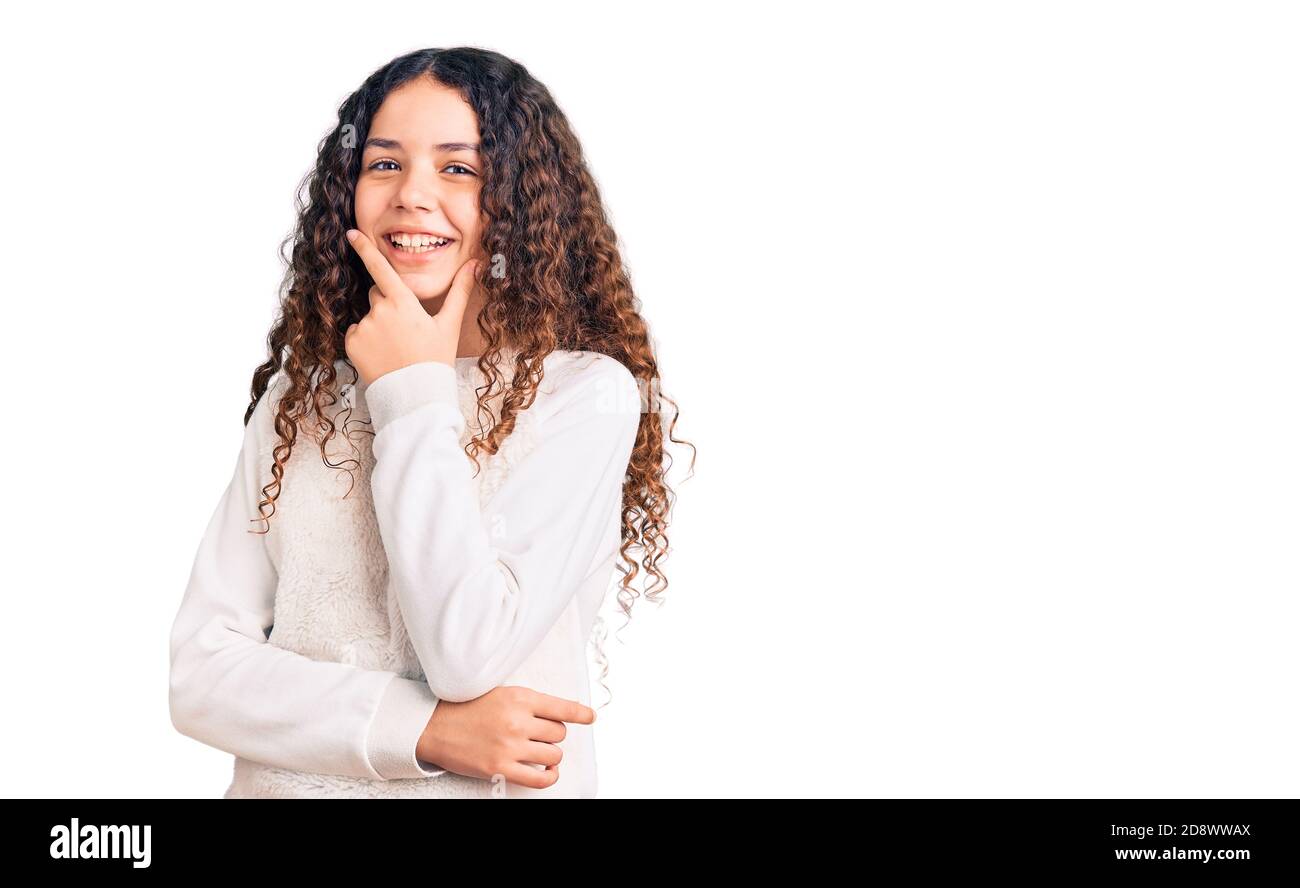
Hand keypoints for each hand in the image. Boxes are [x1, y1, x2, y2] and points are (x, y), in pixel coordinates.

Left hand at [342, 228, 479, 385]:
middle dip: (388, 304)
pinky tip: (382, 355)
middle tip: (406, 331)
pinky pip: (357, 333)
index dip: (365, 248)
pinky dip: (367, 342)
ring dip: (379, 325)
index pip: (380, 268)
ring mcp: (365, 327)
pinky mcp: (352, 343)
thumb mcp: (449, 324)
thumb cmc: (435, 359)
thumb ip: (460, 291)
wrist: (415, 396)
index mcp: (403, 302)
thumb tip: (476, 265)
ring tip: (395, 348)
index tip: (351, 233)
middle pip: (378, 294)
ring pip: (369, 316)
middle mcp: (380, 310)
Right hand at [416, 685, 596, 789]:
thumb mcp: (501, 693)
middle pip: (559, 733)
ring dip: (550, 754)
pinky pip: (540, 778)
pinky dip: (549, 776)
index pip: (562, 707)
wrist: (435, 726)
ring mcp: (510, 746)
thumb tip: (559, 713)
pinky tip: (548, 771)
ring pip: (554, 754)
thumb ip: (529, 702)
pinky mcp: (501, 767)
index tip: (591, 717)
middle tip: (539, 734)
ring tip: (537, 750)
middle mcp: (518, 721)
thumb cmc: (468, 707)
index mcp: (520, 698)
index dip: (581, 714)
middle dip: (553, 735)